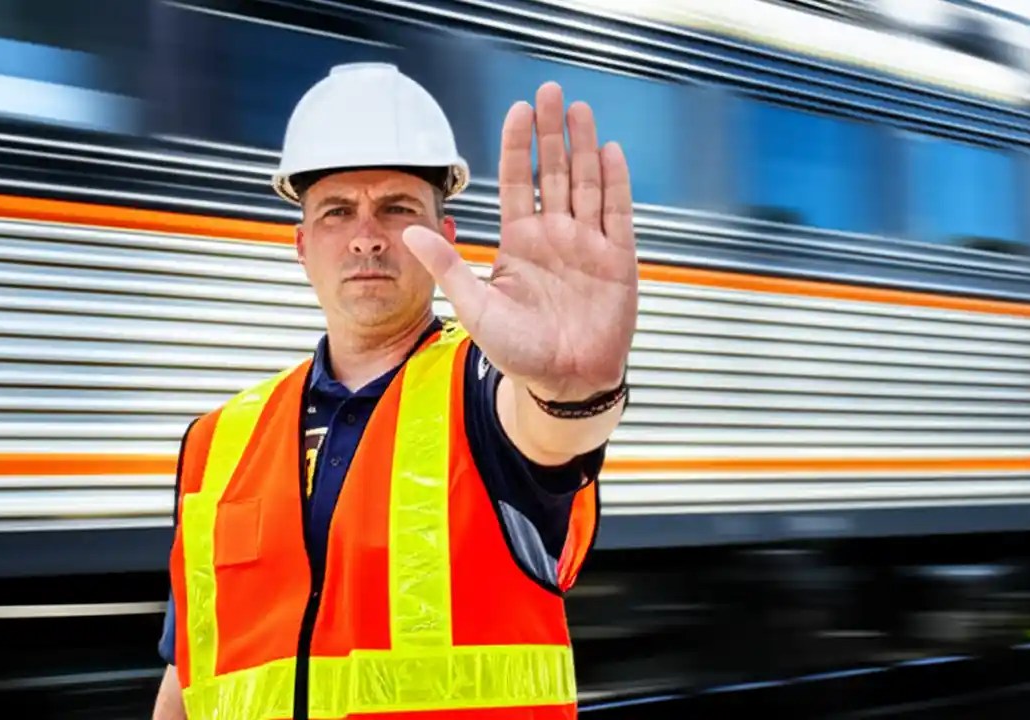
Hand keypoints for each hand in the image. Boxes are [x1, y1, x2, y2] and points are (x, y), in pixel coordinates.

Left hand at [402, 81, 638, 400]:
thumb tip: (412, 233)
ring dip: (582, 146)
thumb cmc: (520, 352)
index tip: (517, 112)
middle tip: (550, 92)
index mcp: (519, 243)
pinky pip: (617, 213)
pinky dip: (614, 182)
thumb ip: (448, 266)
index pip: (515, 182)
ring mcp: (587, 245)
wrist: (566, 383)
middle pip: (553, 172)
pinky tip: (608, 152)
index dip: (517, 146)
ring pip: (586, 183)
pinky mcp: (617, 259)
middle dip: (552, 132)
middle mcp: (554, 236)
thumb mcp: (475, 307)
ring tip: (579, 110)